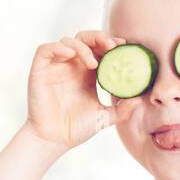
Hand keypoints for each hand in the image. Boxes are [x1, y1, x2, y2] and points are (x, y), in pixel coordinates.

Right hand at [24, 30, 139, 149]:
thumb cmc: (75, 128)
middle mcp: (71, 66)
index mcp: (87, 73)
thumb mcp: (104, 117)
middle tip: (112, 47)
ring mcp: (55, 67)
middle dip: (99, 38)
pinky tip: (70, 54)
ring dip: (82, 46)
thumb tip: (140, 100)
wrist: (54, 140)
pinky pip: (45, 50)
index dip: (110, 43)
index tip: (124, 46)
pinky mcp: (40, 70)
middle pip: (84, 39)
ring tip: (93, 62)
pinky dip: (57, 47)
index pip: (99, 49)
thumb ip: (122, 109)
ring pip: (67, 41)